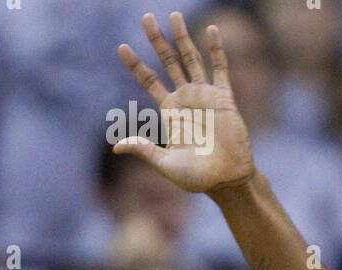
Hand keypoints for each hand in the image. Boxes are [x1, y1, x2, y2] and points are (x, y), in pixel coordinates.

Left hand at [117, 12, 254, 194]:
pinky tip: (209, 31)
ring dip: (182, 37)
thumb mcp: (164, 164)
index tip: (121, 47)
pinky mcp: (223, 97)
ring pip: (190, 58)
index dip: (135, 64)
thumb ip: (144, 150)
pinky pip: (219, 68)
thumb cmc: (195, 177)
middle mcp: (185, 98)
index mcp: (169, 112)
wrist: (225, 180)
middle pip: (167, 62)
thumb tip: (116, 145)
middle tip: (145, 17)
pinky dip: (215, 49)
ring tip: (173, 15)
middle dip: (156, 40)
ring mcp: (204, 95)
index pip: (148, 81)